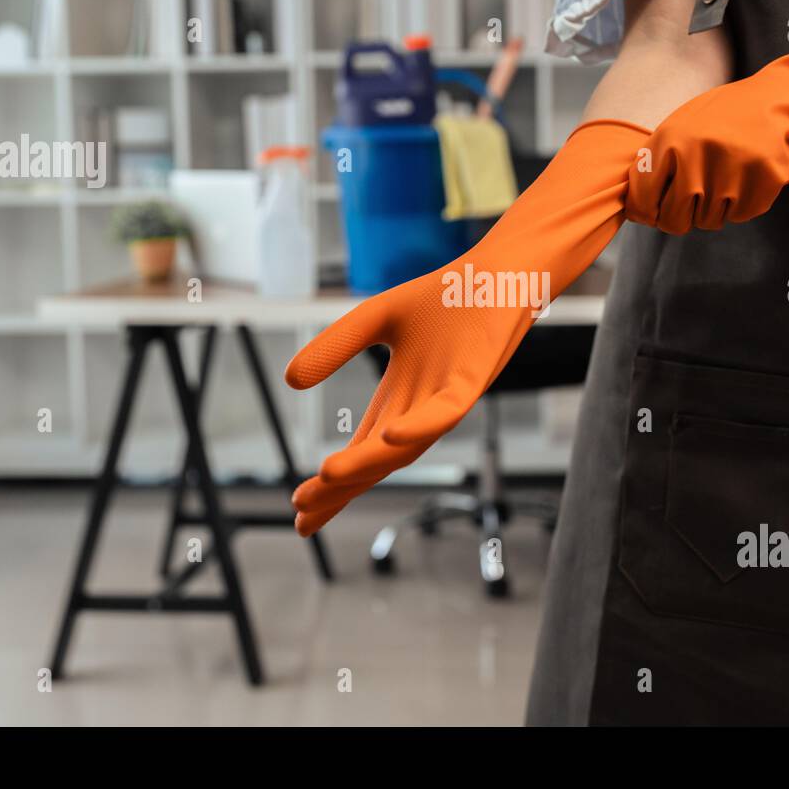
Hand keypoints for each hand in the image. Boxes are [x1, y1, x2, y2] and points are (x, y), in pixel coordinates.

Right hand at [284, 120, 647, 535]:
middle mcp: (422, 410)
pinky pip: (445, 412)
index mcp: (399, 399)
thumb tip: (290, 381)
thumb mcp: (375, 318)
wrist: (499, 273)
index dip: (332, 482)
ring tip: (328, 478)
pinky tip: (390, 437)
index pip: (360, 450)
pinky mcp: (473, 382)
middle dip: (341, 489)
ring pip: (405, 444)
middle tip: (303, 515)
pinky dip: (419, 427)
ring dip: (367, 463)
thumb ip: (337, 346)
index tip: (298, 510)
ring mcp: (448, 399)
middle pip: (375, 460)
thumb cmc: (445, 298)